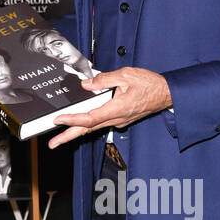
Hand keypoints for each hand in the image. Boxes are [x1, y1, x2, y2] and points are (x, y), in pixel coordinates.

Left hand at [48, 67, 171, 148]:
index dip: (72, 120)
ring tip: (61, 137)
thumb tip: (87, 85)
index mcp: (117, 109)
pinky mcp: (121, 119)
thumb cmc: (150, 84)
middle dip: (69, 136)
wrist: (167, 94)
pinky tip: (80, 123)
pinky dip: (88, 124)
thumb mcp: (126, 75)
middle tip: (53, 143)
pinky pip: (101, 123)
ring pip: (93, 127)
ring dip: (76, 131)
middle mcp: (116, 119)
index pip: (90, 118)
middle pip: (88, 129)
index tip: (59, 120)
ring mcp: (119, 121)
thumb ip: (105, 80)